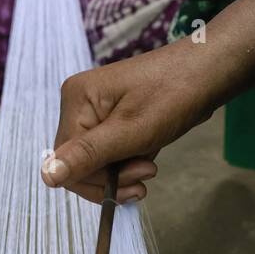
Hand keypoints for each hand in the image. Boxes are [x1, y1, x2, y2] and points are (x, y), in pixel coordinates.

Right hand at [40, 40, 223, 203]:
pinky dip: (127, 165)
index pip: (66, 161)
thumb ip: (87, 155)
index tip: (134, 177)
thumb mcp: (130, 131)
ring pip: (95, 165)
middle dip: (111, 179)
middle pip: (78, 165)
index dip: (97, 179)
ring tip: (150, 166)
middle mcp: (78, 105)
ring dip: (123, 175)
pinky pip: (108, 156)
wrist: (208, 73)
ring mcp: (94, 113)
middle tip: (146, 172)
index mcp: (76, 100)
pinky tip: (146, 158)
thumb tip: (46, 176)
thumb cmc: (174, 94)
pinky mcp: (110, 121)